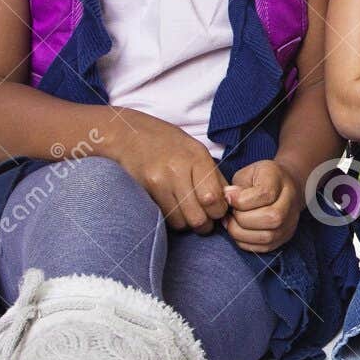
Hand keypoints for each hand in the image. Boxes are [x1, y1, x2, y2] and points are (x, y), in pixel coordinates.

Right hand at [104, 108, 229, 232]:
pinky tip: (174, 207)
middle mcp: (177, 171)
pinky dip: (172, 218)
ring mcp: (158, 183)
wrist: (129, 135)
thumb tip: (230, 202)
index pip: (213, 199)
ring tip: (188, 211)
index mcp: (196, 158)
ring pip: (180, 222)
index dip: (219, 211)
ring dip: (188, 223)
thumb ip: (215, 177)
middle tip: (205, 218)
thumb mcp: (197, 151)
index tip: (218, 210)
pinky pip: (164, 218)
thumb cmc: (169, 143)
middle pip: (197, 217)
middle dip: (205, 224)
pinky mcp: (144, 192)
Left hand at [224, 158, 299, 252]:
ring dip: (241, 233)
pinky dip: (245, 242)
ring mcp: (290, 222)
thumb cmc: (260, 178)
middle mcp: (290, 202)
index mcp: (279, 179)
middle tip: (231, 212)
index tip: (227, 196)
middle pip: (271, 218)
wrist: (283, 185)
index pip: (265, 194)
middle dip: (242, 218)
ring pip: (268, 236)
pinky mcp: (284, 236)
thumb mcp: (247, 173)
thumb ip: (237, 186)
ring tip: (231, 222)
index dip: (241, 199)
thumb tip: (228, 199)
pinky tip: (238, 230)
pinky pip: (264, 247)